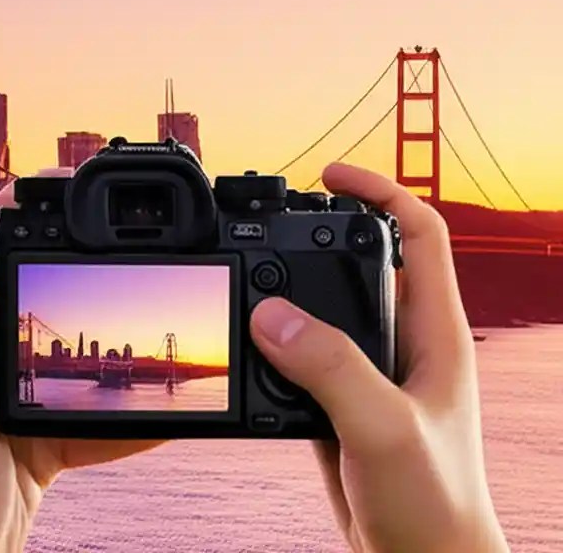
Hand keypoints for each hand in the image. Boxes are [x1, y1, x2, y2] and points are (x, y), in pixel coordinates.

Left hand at [0, 170, 163, 552]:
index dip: (12, 209)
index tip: (58, 178)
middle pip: (36, 295)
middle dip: (79, 260)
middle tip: (130, 231)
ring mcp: (15, 409)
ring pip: (74, 357)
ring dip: (113, 337)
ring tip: (162, 318)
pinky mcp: (39, 451)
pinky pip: (96, 421)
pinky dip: (131, 415)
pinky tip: (164, 411)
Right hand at [250, 163, 508, 552]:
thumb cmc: (434, 504)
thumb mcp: (384, 429)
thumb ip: (331, 368)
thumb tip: (271, 313)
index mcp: (435, 335)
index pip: (419, 235)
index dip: (379, 191)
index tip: (328, 173)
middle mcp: (405, 345)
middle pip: (360, 262)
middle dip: (315, 233)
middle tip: (266, 221)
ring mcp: (370, 375)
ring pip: (323, 309)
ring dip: (284, 289)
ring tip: (242, 276)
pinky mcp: (339, 405)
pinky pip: (299, 356)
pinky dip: (267, 342)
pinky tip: (242, 346)